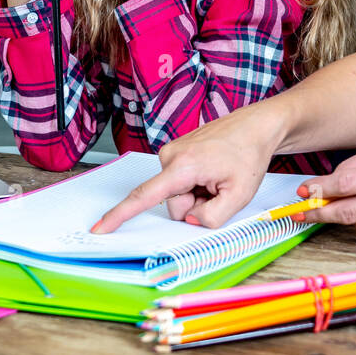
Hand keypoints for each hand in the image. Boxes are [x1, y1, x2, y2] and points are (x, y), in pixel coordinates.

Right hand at [90, 99, 283, 232]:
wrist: (255, 127)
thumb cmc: (248, 156)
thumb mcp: (239, 195)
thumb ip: (211, 217)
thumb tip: (188, 220)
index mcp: (182, 165)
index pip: (144, 196)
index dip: (120, 215)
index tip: (99, 227)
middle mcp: (170, 156)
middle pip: (173, 203)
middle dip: (195, 204)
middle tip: (220, 188)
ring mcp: (172, 152)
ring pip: (177, 194)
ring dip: (198, 194)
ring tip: (218, 177)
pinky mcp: (176, 153)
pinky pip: (181, 183)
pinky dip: (197, 185)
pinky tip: (213, 172)